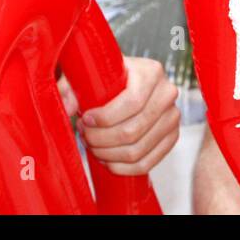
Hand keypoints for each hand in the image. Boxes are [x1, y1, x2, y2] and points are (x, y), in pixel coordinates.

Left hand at [58, 56, 179, 174]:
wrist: (125, 84)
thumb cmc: (106, 78)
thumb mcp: (86, 75)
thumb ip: (71, 87)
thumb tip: (66, 107)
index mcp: (151, 72)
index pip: (132, 102)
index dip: (105, 117)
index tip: (85, 120)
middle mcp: (167, 93)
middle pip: (134, 130)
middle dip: (102, 139)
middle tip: (85, 136)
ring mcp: (173, 117)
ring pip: (138, 150)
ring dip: (108, 154)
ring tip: (93, 146)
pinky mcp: (171, 137)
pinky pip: (147, 163)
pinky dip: (122, 167)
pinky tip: (106, 159)